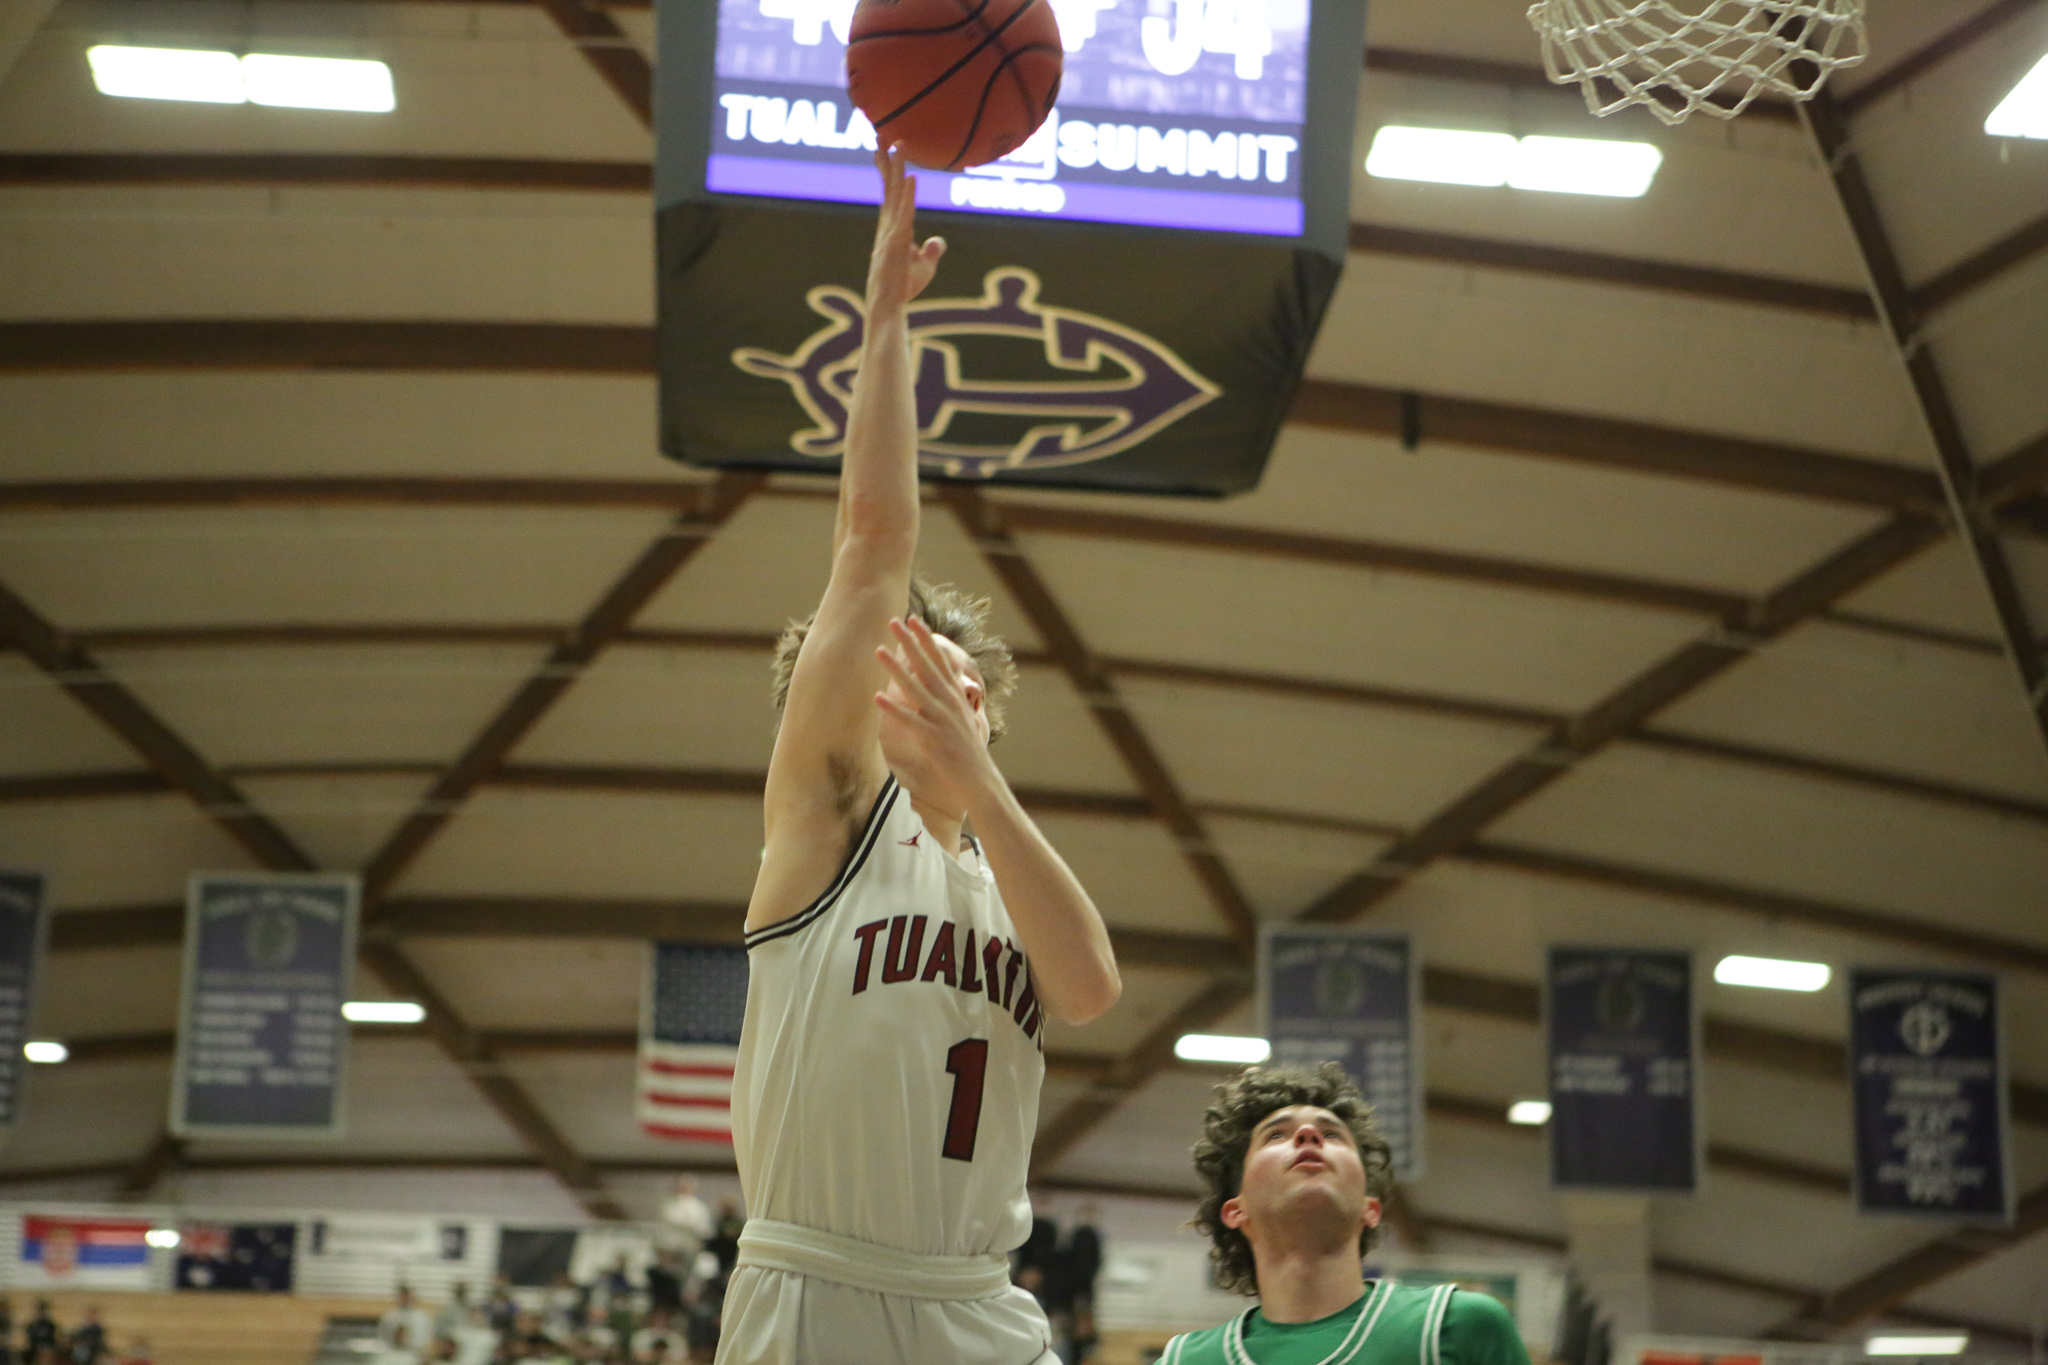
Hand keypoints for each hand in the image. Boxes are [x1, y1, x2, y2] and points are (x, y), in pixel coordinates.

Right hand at [866, 144, 946, 314]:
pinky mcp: (897, 242)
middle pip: (887, 186)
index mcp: (891, 228)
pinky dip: (908, 195)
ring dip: (898, 168)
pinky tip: (911, 177)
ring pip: (894, 194)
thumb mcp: (923, 267)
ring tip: (898, 144)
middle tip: (882, 134)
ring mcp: (890, 232)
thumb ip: (931, 251)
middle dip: (886, 159)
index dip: (888, 170)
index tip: (885, 149)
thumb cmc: (903, 288)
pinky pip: (904, 214)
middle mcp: (887, 225)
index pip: (889, 193)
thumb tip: (938, 240)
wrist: (888, 305)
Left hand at [874, 616, 998, 812]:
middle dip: (909, 642)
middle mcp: (949, 702)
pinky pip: (909, 720)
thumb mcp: (961, 717)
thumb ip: (950, 699)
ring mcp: (940, 719)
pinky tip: (877, 697)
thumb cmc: (966, 750)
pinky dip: (893, 708)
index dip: (926, 639)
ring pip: (914, 688)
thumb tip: (941, 683)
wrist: (979, 779)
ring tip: (878, 650)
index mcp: (956, 695)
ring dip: (895, 668)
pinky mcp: (932, 738)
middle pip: (926, 666)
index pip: (939, 660)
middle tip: (893, 621)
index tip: (914, 619)